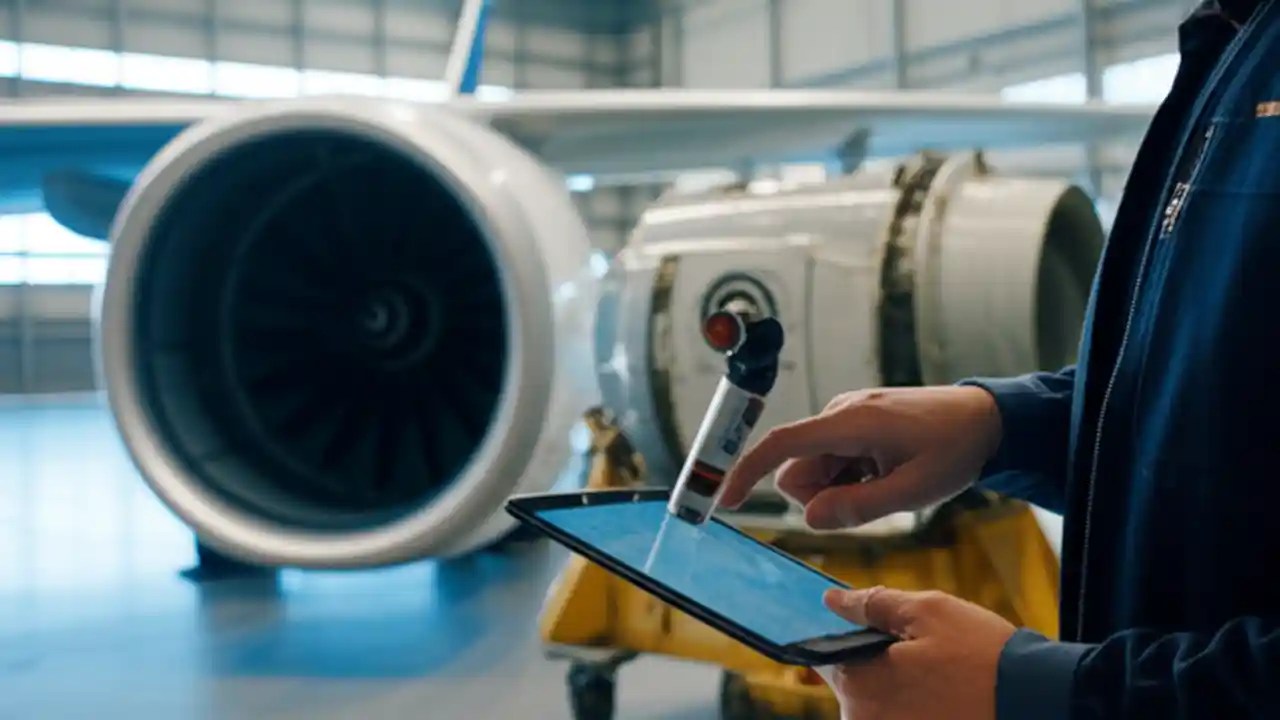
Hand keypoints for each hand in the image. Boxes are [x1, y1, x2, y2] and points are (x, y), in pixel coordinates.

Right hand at [719, 386, 1001, 528]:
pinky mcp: (853, 421)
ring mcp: (846, 415)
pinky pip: (832, 458)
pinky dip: (850, 476)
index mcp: (851, 423)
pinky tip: (885, 472)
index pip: (782, 445)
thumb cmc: (953, 450)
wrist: (985, 418)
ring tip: (886, 483)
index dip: (747, 471)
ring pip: (815, 468)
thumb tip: (809, 518)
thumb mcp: (913, 491)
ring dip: (839, 488)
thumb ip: (858, 507)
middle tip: (874, 498)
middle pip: (798, 469)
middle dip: (821, 496)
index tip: (725, 500)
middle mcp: (840, 412)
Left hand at [823, 586, 1016, 719]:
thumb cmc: (984, 657)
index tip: (868, 632)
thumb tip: (833, 600)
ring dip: (898, 688)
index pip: (823, 656)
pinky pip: (900, 717)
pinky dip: (914, 706)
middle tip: (921, 652)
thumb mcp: (931, 612)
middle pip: (852, 683)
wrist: (1037, 703)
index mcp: (861, 685)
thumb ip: (874, 604)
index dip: (842, 637)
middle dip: (876, 663)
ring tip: (941, 676)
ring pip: (877, 705)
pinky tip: (946, 696)